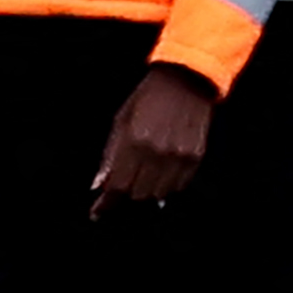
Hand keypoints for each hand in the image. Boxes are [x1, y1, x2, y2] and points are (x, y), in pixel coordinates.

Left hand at [92, 64, 213, 214]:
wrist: (185, 80)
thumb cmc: (147, 98)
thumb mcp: (121, 120)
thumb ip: (110, 155)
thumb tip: (98, 185)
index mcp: (135, 141)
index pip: (118, 185)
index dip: (106, 203)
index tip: (96, 212)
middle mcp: (158, 152)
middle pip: (138, 194)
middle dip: (127, 191)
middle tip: (124, 180)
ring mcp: (179, 156)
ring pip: (158, 194)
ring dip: (147, 189)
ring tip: (144, 172)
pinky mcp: (195, 157)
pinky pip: (178, 185)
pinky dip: (167, 184)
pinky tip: (161, 169)